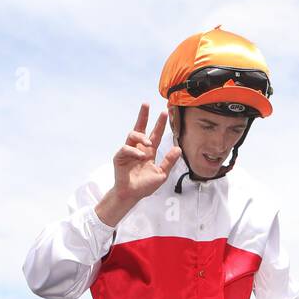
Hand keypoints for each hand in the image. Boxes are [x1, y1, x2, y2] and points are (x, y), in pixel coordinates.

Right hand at [96, 103, 181, 224]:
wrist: (132, 195)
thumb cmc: (145, 186)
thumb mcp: (161, 174)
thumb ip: (169, 161)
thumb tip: (178, 148)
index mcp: (149, 152)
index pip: (155, 134)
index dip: (159, 124)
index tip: (165, 112)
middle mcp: (138, 149)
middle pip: (140, 128)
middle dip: (143, 116)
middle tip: (146, 104)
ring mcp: (128, 152)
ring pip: (132, 135)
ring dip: (142, 136)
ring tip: (149, 142)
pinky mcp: (119, 157)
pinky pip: (126, 148)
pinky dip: (134, 151)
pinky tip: (140, 156)